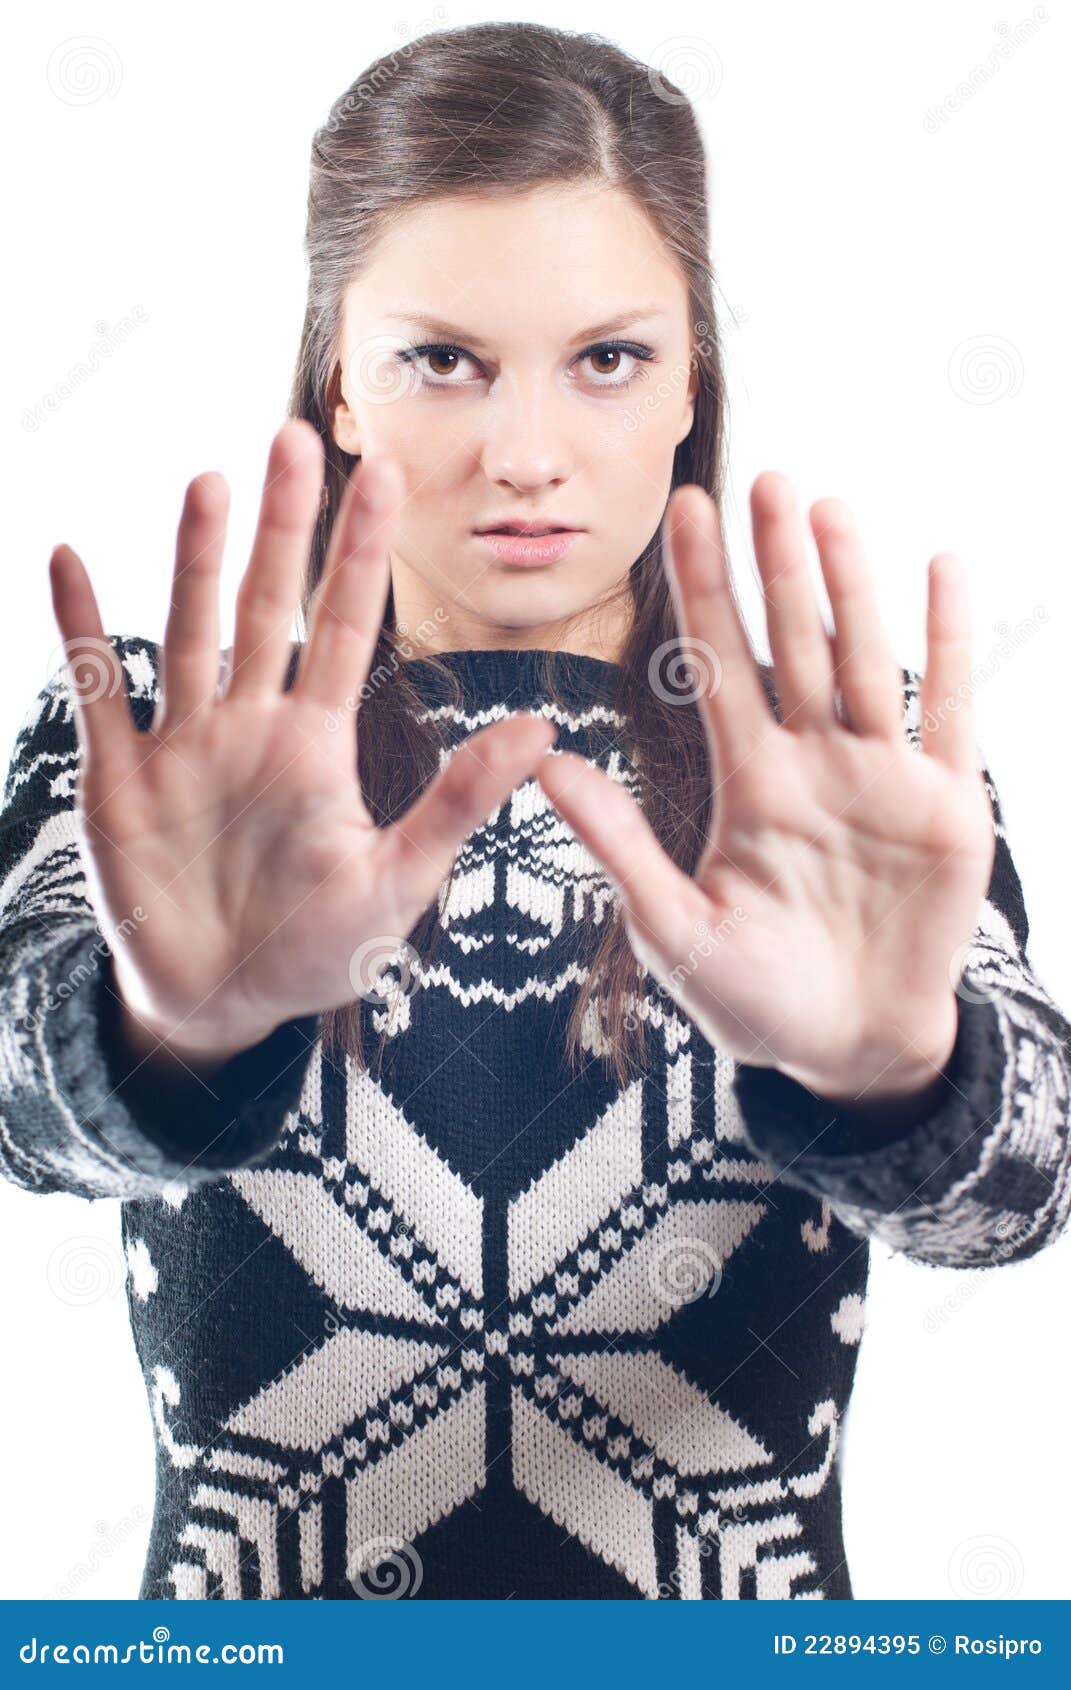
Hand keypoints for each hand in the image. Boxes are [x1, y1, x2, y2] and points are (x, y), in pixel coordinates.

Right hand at [49, 420, 556, 1061]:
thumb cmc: (316, 949)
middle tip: (295, 436)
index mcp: (315, 743)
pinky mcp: (119, 780)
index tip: (385, 473)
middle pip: (266, 604)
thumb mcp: (397, 880)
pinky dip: (83, 631)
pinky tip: (69, 561)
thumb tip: (545, 729)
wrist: (221, 1005)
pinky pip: (98, 691)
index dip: (363, 552)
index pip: (343, 625)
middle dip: (283, 525)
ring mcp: (182, 746)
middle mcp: (249, 726)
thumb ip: (459, 802)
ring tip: (210, 482)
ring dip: (194, 559)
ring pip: (188, 631)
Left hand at [535, 471, 994, 1107]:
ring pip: (867, 660)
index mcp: (749, 781)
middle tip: (764, 479)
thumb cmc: (756, 1000)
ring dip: (851, 586)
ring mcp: (882, 777)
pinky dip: (949, 641)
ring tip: (831, 509)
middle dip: (777, 565)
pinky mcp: (947, 805)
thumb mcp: (676, 929)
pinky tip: (941, 567)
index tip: (681, 509)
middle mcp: (814, 762)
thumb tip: (546, 765)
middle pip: (795, 643)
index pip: (719, 664)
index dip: (703, 587)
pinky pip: (950, 710)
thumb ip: (618, 845)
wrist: (851, 1051)